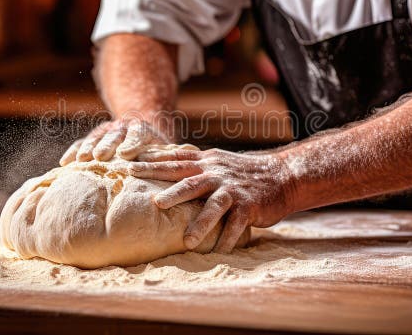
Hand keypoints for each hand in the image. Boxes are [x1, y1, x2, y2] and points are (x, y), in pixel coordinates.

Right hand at [59, 119, 170, 165]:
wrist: (141, 133)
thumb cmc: (156, 151)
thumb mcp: (165, 152)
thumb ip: (165, 160)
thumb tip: (175, 177)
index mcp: (142, 129)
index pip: (138, 134)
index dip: (131, 144)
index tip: (125, 154)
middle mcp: (122, 127)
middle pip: (114, 135)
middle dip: (107, 146)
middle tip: (100, 156)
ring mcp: (106, 131)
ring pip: (96, 138)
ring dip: (88, 148)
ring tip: (82, 160)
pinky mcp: (93, 138)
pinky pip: (81, 143)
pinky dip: (73, 152)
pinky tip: (65, 163)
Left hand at [127, 148, 296, 252]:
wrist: (282, 176)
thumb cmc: (242, 173)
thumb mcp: (216, 162)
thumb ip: (193, 165)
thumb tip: (163, 164)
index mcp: (206, 162)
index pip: (176, 160)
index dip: (153, 162)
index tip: (129, 165)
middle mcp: (217, 174)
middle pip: (191, 181)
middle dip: (171, 191)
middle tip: (153, 201)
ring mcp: (234, 191)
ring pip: (214, 206)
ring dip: (201, 224)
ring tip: (187, 241)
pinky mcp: (249, 206)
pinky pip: (237, 225)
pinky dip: (228, 239)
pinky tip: (219, 251)